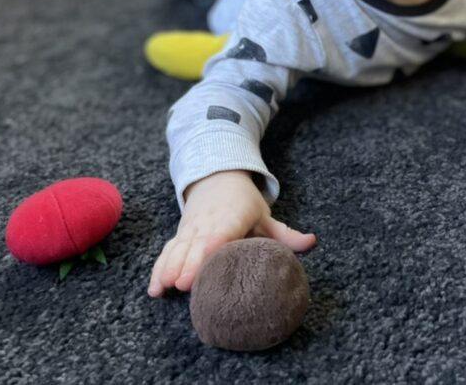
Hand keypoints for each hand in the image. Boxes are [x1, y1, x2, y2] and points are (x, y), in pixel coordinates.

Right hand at [147, 170, 315, 297]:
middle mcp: (208, 223)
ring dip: (168, 268)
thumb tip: (312, 242)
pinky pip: (168, 252)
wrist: (216, 176)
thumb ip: (286, 234)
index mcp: (232, 216)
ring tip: (161, 288)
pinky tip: (154, 288)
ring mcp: (191, 230)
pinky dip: (159, 268)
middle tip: (180, 284)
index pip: (222, 231)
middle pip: (195, 244)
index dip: (213, 245)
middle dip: (187, 263)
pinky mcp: (180, 236)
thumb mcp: (264, 214)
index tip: (207, 255)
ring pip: (177, 248)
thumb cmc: (243, 202)